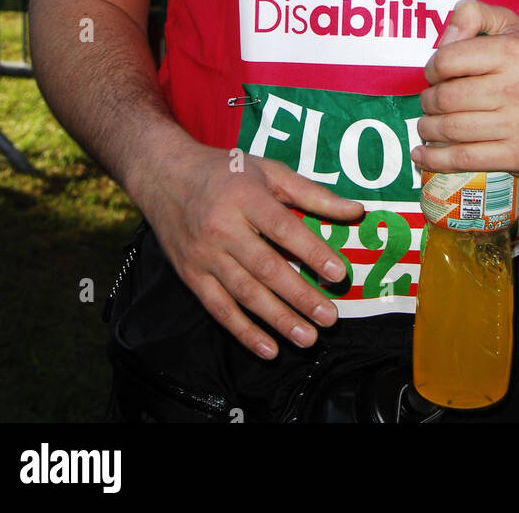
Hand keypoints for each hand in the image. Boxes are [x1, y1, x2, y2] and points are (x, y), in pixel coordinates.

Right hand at [140, 139, 363, 359]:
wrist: (162, 175)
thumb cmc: (224, 171)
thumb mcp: (269, 171)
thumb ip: (313, 193)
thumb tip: (355, 211)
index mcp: (245, 197)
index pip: (283, 229)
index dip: (312, 252)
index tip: (338, 273)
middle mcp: (222, 227)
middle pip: (266, 267)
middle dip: (300, 296)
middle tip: (329, 317)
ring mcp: (204, 255)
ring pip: (245, 293)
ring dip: (278, 319)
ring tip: (307, 338)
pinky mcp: (191, 275)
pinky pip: (219, 308)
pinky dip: (243, 331)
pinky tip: (268, 348)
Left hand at [410, 0, 518, 177]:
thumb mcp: (509, 25)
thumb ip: (473, 14)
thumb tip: (442, 41)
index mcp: (516, 51)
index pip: (449, 60)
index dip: (432, 69)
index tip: (435, 75)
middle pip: (447, 98)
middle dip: (428, 101)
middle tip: (430, 102)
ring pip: (452, 129)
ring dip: (428, 128)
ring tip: (427, 124)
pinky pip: (465, 159)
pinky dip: (436, 159)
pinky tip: (423, 154)